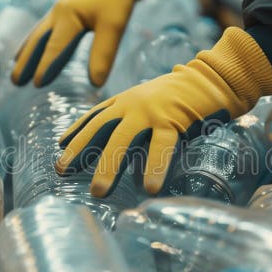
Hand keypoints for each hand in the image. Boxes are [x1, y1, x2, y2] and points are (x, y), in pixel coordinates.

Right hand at [11, 0, 163, 87]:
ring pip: (38, 35)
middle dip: (26, 62)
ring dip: (27, 52)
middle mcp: (58, 13)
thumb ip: (103, 54)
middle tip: (14, 81)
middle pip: (38, 41)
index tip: (36, 84)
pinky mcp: (64, 10)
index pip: (54, 47)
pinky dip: (36, 42)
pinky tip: (33, 49)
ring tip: (16, 68)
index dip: (45, 67)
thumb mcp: (114, 28)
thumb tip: (95, 83)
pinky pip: (44, 30)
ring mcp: (59, 10)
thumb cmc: (117, 1)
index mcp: (68, 16)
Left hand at [56, 27, 271, 196]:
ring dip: (108, 166)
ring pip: (123, 141)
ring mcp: (150, 111)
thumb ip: (131, 121)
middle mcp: (132, 104)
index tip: (60, 148)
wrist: (211, 79)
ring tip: (98, 192)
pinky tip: (148, 188)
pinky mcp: (172, 120)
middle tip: (62, 172)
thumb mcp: (148, 104)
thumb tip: (115, 150)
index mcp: (125, 101)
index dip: (76, 132)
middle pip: (100, 130)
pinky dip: (154, 168)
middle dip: (80, 151)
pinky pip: (160, 147)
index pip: (94, 117)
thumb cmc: (180, 97)